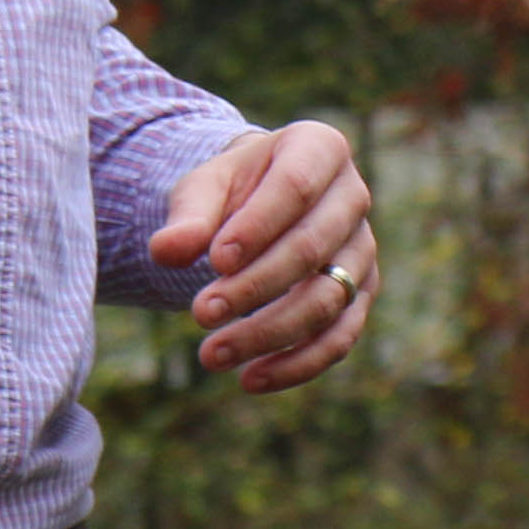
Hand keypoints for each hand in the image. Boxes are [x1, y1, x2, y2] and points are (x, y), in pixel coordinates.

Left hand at [148, 122, 377, 391]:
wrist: (261, 203)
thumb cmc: (233, 189)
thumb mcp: (205, 187)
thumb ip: (187, 216)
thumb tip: (165, 251)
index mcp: (320, 149)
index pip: (297, 186)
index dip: (258, 226)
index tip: (214, 260)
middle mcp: (352, 197)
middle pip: (312, 248)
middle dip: (255, 287)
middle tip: (200, 313)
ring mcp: (362, 249)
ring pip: (327, 300)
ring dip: (269, 333)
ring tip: (211, 355)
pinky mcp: (359, 294)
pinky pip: (341, 336)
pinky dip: (299, 364)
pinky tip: (250, 379)